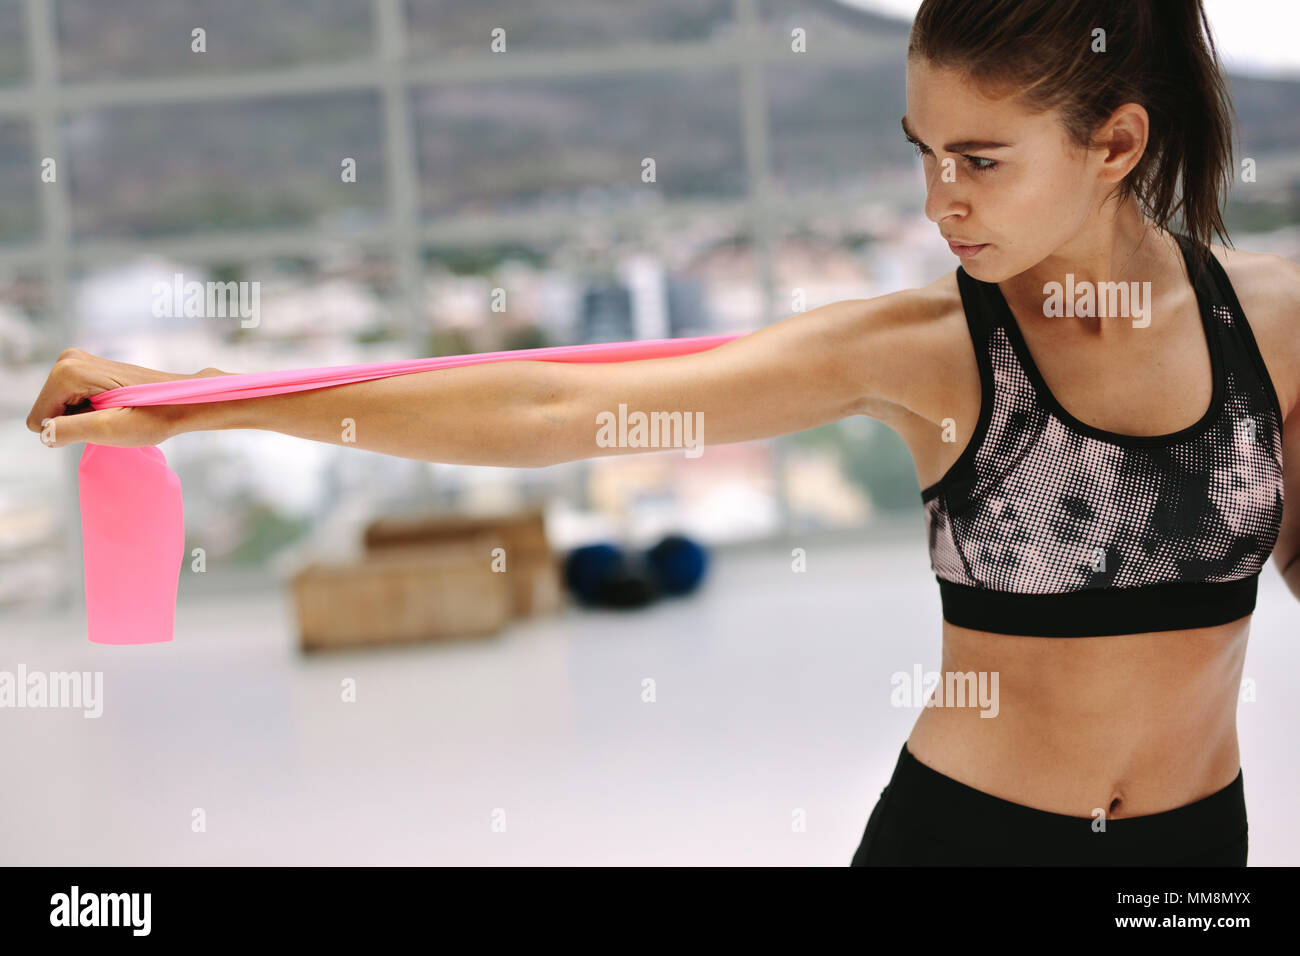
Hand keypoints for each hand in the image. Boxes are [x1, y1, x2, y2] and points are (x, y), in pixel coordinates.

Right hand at [26, 348, 231, 448]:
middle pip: (47, 411)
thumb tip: (44, 432)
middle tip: (112, 417)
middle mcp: (67, 360)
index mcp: (68, 372)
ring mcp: (76, 362)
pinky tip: (114, 406)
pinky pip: (71, 402)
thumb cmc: (153, 416)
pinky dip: (91, 409)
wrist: (182, 400)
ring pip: (59, 408)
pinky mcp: (84, 368)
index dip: (70, 429)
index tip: (102, 421)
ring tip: (115, 411)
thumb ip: (69, 429)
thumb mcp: (110, 429)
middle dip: (78, 421)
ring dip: (86, 417)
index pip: (39, 419)